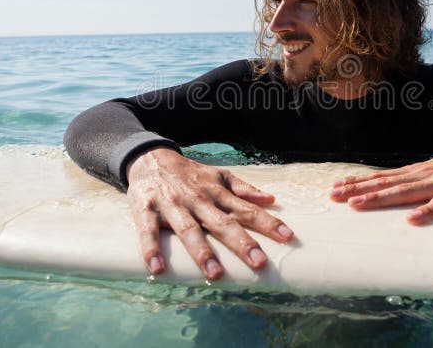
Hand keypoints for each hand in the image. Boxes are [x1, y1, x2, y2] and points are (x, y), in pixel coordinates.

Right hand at [127, 147, 293, 278]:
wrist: (150, 158)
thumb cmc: (190, 174)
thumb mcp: (218, 175)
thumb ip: (243, 188)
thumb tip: (270, 198)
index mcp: (217, 193)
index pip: (246, 209)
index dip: (267, 222)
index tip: (288, 236)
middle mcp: (197, 199)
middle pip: (222, 223)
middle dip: (241, 242)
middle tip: (259, 262)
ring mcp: (172, 204)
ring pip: (188, 229)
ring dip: (202, 251)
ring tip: (215, 274)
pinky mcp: (144, 208)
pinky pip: (147, 231)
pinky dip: (151, 249)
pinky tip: (158, 269)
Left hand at [329, 143, 432, 223]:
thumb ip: (415, 182)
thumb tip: (391, 189)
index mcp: (418, 172)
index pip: (382, 177)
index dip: (359, 181)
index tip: (334, 186)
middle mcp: (425, 174)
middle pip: (387, 183)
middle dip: (359, 189)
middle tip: (334, 196)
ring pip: (407, 191)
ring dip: (381, 198)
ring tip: (358, 204)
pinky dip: (428, 210)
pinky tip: (412, 219)